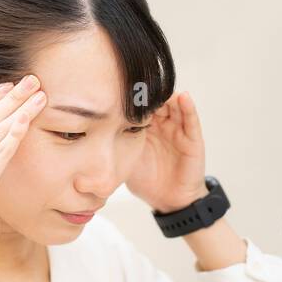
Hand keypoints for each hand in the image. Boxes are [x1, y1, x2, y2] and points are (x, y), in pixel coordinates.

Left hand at [125, 90, 207, 212]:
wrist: (168, 201)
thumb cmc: (147, 181)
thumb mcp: (126, 160)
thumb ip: (113, 145)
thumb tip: (88, 134)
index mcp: (146, 127)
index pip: (139, 105)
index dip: (130, 96)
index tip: (117, 84)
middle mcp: (163, 124)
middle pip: (156, 100)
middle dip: (147, 91)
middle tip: (136, 80)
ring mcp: (179, 130)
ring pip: (174, 105)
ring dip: (167, 94)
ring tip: (158, 85)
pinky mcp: (193, 139)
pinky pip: (191, 120)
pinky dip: (188, 107)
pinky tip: (182, 97)